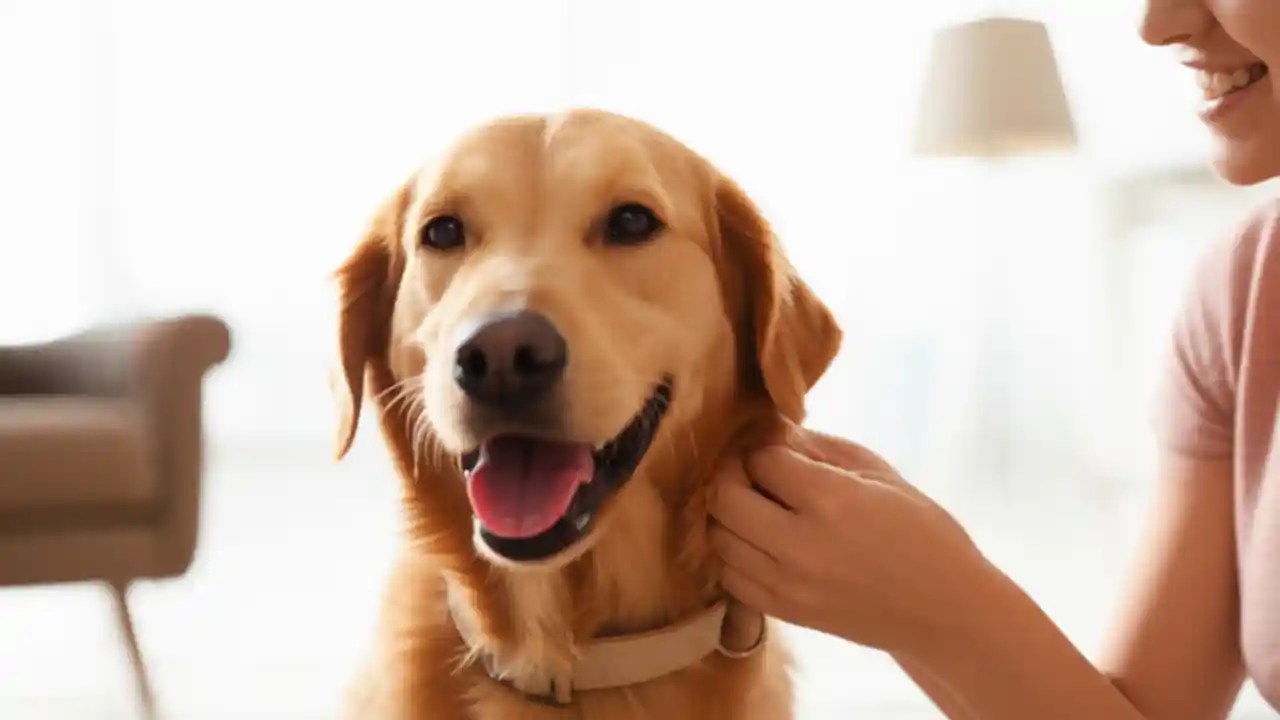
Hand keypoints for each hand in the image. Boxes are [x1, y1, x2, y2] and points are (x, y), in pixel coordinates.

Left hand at [709, 427, 998, 656]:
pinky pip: (729, 578)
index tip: (774, 447)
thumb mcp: (879, 473)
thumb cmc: (922, 531)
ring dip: (727, 516)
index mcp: (832, 500)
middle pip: (725, 498)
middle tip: (750, 470)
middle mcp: (800, 544)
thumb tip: (771, 429)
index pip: (762, 459)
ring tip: (753, 506)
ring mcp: (788, 584)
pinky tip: (756, 543)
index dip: (763, 447)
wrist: (945, 610)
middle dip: (731, 474)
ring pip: (719, 539)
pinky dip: (733, 555)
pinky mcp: (785, 613)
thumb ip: (819, 448)